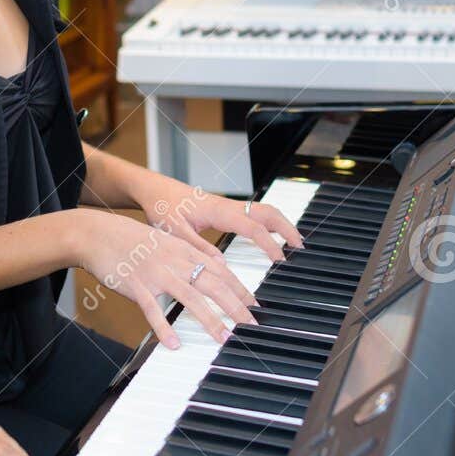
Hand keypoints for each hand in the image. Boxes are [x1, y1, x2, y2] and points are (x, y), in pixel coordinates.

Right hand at [71, 210, 261, 347]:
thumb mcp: (164, 241)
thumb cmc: (129, 239)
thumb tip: (209, 267)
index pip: (220, 270)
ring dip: (210, 320)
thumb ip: (187, 255)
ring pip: (190, 298)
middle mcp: (174, 261)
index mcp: (183, 250)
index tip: (254, 304)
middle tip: (251, 324)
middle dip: (236, 306)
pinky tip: (174, 344)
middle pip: (213, 284)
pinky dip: (164, 328)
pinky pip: (153, 310)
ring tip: (224, 338)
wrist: (96, 233)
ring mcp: (156, 273)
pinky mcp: (136, 286)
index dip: (239, 288)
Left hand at [129, 172, 302, 263]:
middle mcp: (227, 206)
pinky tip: (272, 236)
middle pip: (266, 212)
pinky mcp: (225, 209)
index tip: (280, 259)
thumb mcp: (174, 231)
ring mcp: (228, 206)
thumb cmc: (161, 207)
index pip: (252, 227)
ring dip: (280, 224)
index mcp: (218, 211)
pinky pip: (253, 214)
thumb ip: (197, 248)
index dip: (268, 243)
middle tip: (300, 247)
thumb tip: (222, 266)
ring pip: (262, 211)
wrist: (154, 189)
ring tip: (294, 243)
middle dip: (286, 227)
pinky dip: (268, 223)